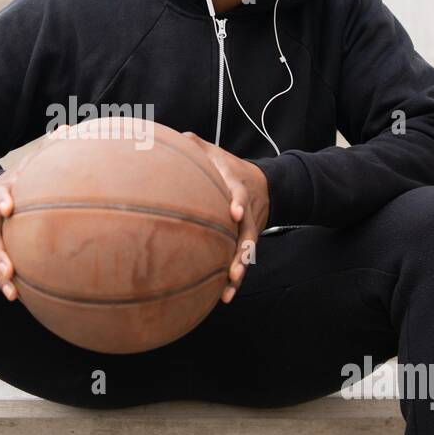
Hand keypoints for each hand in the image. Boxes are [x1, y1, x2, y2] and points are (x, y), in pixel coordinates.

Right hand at [0, 124, 71, 301]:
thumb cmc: (16, 180)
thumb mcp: (26, 163)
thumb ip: (47, 148)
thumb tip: (70, 127)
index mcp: (0, 191)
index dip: (2, 199)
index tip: (9, 207)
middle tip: (9, 267)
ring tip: (12, 292)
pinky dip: (4, 282)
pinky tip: (17, 298)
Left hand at [180, 131, 270, 303]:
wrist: (265, 184)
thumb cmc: (228, 167)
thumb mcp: (214, 152)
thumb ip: (194, 145)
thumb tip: (168, 137)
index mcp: (238, 187)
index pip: (240, 193)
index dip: (238, 201)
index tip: (234, 211)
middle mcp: (246, 211)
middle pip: (249, 231)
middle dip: (244, 249)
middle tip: (236, 265)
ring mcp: (249, 229)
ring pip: (247, 252)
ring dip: (240, 270)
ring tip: (231, 287)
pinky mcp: (245, 243)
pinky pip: (241, 261)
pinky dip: (235, 279)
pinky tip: (225, 297)